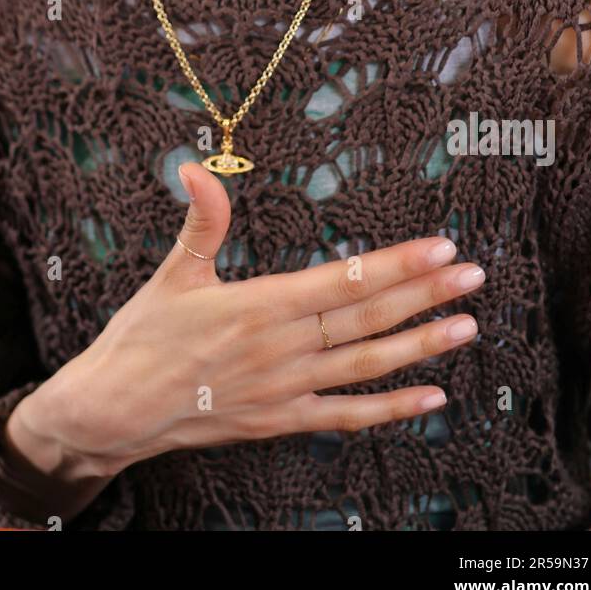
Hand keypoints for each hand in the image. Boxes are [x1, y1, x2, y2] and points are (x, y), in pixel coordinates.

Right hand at [27, 162, 483, 475]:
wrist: (116, 411)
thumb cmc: (143, 338)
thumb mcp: (172, 273)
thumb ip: (201, 220)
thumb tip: (195, 167)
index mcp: (260, 305)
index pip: (343, 280)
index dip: (396, 264)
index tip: (439, 248)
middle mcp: (282, 349)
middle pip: (367, 318)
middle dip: (425, 295)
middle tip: (474, 276)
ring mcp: (287, 390)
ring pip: (367, 365)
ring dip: (421, 346)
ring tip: (467, 327)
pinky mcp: (282, 422)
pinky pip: (346, 417)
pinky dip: (391, 409)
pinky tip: (432, 398)